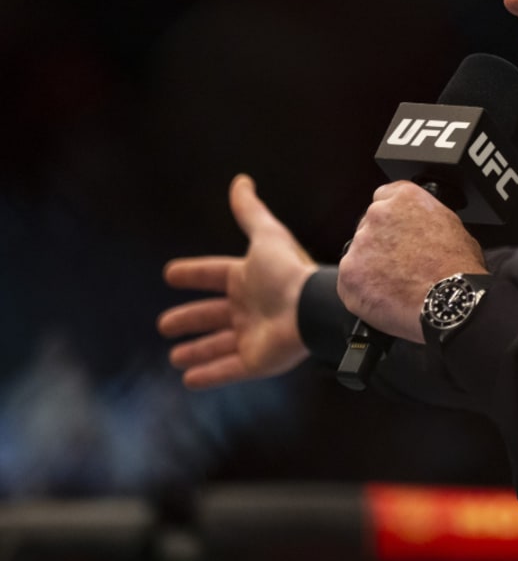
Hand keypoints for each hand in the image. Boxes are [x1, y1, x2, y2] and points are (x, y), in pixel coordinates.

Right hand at [158, 174, 317, 388]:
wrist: (310, 307)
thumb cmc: (287, 271)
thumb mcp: (266, 236)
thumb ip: (250, 212)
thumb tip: (241, 180)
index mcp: (248, 279)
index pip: (214, 275)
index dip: (194, 274)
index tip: (170, 274)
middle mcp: (250, 308)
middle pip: (212, 315)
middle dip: (190, 319)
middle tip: (164, 324)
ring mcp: (253, 337)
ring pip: (218, 346)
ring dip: (197, 352)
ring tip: (176, 357)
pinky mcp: (256, 362)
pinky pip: (228, 371)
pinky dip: (209, 376)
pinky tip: (189, 380)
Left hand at [337, 181, 485, 343]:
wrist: (450, 302)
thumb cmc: (459, 269)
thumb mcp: (452, 226)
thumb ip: (427, 219)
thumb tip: (423, 229)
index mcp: (405, 199)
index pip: (384, 197)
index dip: (392, 219)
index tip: (396, 233)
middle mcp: (378, 215)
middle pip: (369, 226)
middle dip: (380, 244)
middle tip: (400, 264)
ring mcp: (361, 244)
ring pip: (358, 255)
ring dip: (371, 268)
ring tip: (396, 286)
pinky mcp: (349, 273)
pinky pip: (350, 282)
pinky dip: (363, 292)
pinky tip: (385, 299)